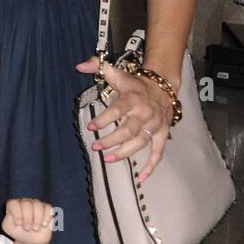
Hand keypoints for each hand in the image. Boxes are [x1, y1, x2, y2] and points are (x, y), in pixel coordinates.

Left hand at [2, 198, 53, 243]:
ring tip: (35, 228)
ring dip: (37, 218)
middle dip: (27, 218)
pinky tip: (44, 225)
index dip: (17, 213)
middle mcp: (24, 202)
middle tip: (27, 228)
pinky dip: (46, 217)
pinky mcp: (46, 209)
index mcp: (13, 205)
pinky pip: (48, 208)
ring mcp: (36, 204)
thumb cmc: (18, 232)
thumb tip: (14, 214)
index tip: (18, 223)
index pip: (14, 203)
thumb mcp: (9, 228)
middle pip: (26, 204)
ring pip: (38, 205)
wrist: (30, 240)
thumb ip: (8, 220)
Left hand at [76, 56, 173, 181]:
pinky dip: (151, 166)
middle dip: (112, 139)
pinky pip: (159, 153)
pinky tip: (141, 178)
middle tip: (95, 146)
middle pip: (129, 130)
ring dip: (125, 152)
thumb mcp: (117, 72)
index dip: (104, 118)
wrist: (163, 87)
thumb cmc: (135, 83)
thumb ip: (98, 66)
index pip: (118, 109)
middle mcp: (145, 113)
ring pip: (141, 142)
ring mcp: (156, 125)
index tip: (91, 126)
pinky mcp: (162, 135)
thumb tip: (79, 66)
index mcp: (133, 98)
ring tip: (108, 158)